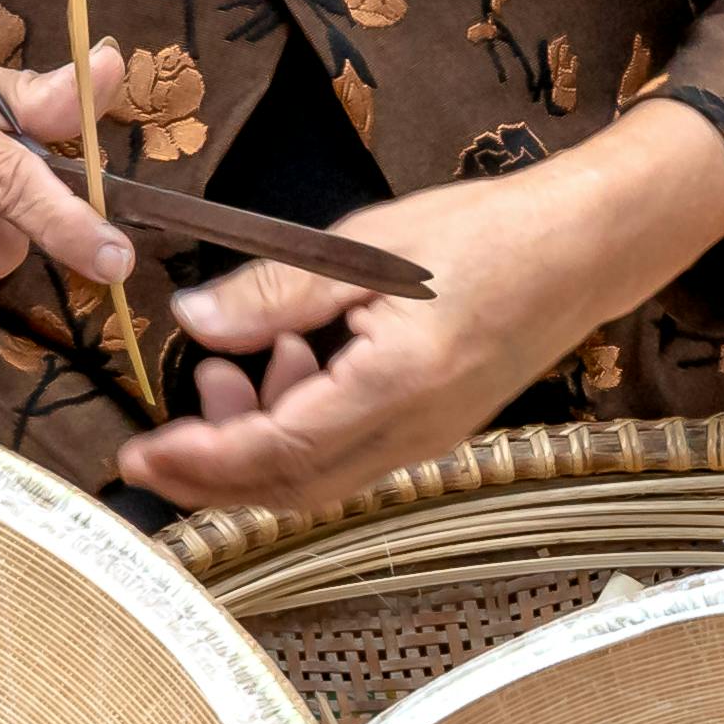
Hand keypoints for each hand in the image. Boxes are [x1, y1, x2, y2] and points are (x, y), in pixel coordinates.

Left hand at [119, 110, 723, 511]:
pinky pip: (348, 456)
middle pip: (290, 489)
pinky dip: (298, 429)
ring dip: (254, 445)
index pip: (277, 451)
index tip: (141, 452)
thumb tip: (192, 320)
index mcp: (394, 386)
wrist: (582, 249)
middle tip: (151, 445)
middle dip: (210, 476)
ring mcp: (427, 440)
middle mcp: (413, 433)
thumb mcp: (365, 248)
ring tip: (230, 368)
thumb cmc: (485, 234)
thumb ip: (274, 291)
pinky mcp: (433, 429)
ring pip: (317, 478)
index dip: (201, 460)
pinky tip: (290, 363)